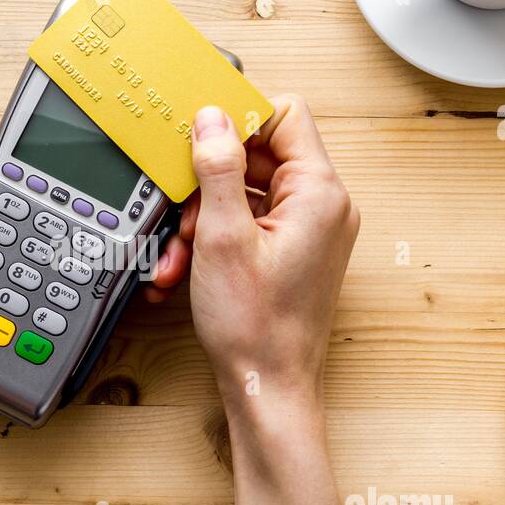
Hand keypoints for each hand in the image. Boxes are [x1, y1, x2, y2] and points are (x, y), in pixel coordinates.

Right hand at [147, 94, 358, 403]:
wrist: (267, 388)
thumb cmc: (256, 328)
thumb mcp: (223, 237)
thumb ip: (217, 169)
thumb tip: (211, 118)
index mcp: (319, 193)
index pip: (285, 116)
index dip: (239, 117)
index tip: (199, 130)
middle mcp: (323, 207)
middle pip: (258, 157)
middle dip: (208, 183)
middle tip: (182, 212)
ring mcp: (309, 231)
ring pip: (245, 194)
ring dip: (203, 218)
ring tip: (181, 254)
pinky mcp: (291, 252)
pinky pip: (248, 224)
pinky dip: (214, 239)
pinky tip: (185, 268)